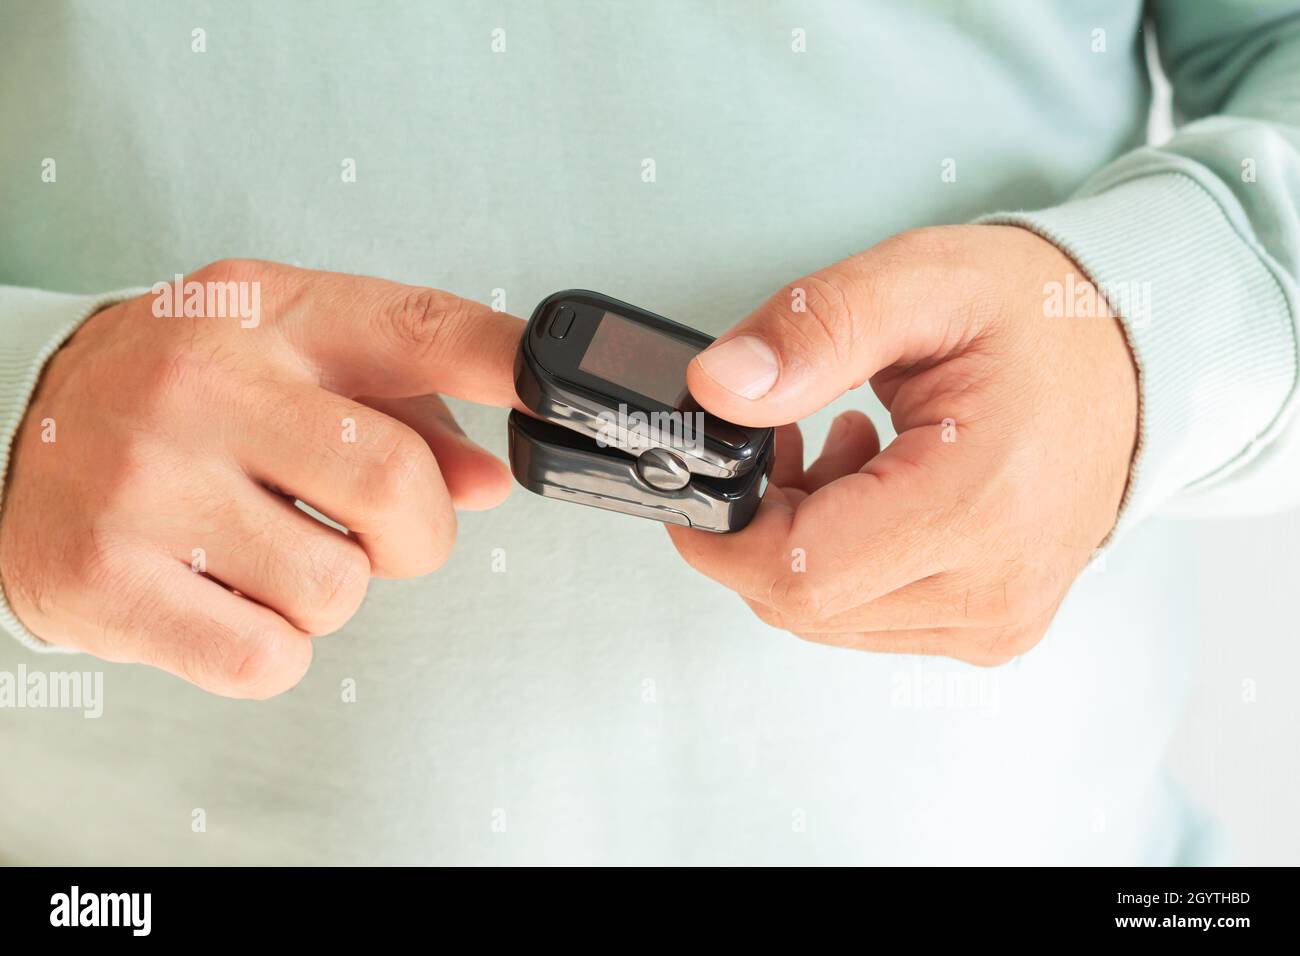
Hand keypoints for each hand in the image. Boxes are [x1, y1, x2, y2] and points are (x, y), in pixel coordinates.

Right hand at [0, 260, 521, 696]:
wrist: (19, 428)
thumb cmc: (181, 395)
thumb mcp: (287, 359)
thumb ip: (404, 408)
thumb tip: (492, 480)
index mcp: (267, 317)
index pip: (417, 328)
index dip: (506, 363)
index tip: (558, 396)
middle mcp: (204, 386)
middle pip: (396, 484)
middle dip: (416, 534)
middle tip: (377, 531)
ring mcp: (148, 483)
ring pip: (338, 588)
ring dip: (330, 591)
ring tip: (268, 550)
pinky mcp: (105, 579)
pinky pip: (266, 656)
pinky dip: (272, 647)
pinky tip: (227, 596)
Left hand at [668, 225, 1138, 664]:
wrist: (1135, 365)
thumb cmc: (1041, 321)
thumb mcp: (923, 282)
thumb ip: (815, 329)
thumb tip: (719, 387)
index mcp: (979, 506)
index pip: (798, 574)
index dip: (724, 533)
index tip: (707, 474)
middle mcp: (993, 590)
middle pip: (801, 602)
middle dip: (760, 523)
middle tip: (785, 433)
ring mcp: (992, 621)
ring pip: (825, 615)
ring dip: (798, 541)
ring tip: (840, 449)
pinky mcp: (987, 629)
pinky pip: (865, 616)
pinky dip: (839, 560)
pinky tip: (866, 489)